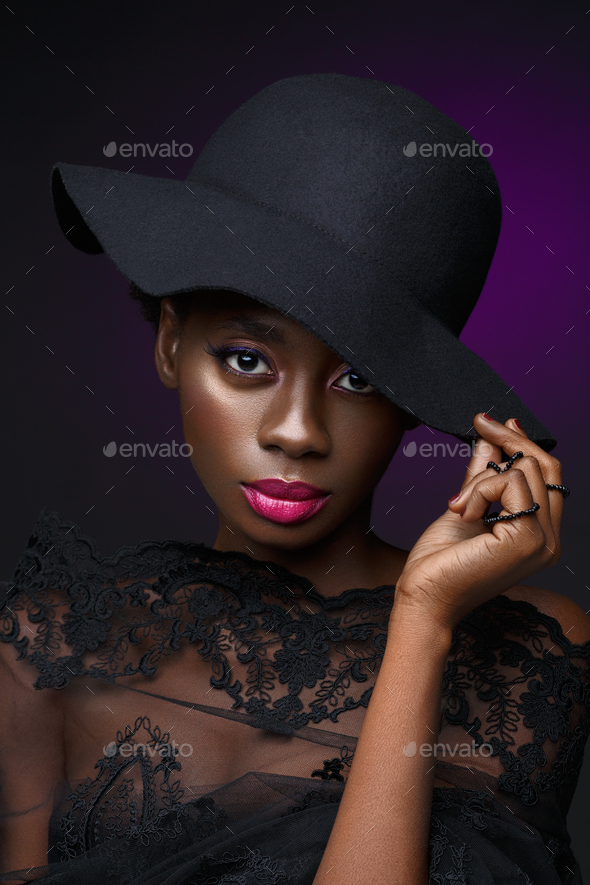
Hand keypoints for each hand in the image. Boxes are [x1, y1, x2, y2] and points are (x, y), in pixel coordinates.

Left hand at [393, 413, 563, 632]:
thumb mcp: (464, 506)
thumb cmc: (438, 563)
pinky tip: (463, 512)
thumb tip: (489, 442)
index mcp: (539, 535)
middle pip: (543, 466)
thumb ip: (482, 476)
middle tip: (480, 423)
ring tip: (459, 505)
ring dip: (480, 479)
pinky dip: (478, 489)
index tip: (497, 421)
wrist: (423, 597)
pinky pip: (509, 482)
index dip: (524, 443)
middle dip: (507, 440)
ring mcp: (543, 542)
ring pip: (523, 470)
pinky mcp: (528, 538)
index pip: (547, 477)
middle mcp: (550, 540)